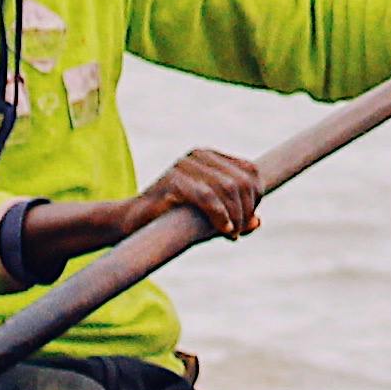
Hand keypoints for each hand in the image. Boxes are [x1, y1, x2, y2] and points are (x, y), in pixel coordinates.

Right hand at [16, 146, 267, 273]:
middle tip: (238, 230)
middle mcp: (198, 156)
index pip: (250, 171)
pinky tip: (225, 231)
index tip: (247, 219)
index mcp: (210, 157)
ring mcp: (184, 165)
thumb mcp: (210, 219)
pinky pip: (208, 197)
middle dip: (247, 209)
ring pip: (228, 188)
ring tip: (231, 233)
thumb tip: (258, 222)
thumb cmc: (173, 219)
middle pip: (241, 181)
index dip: (256, 196)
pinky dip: (221, 216)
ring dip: (236, 216)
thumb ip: (234, 218)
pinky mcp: (173, 180)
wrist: (133, 223)